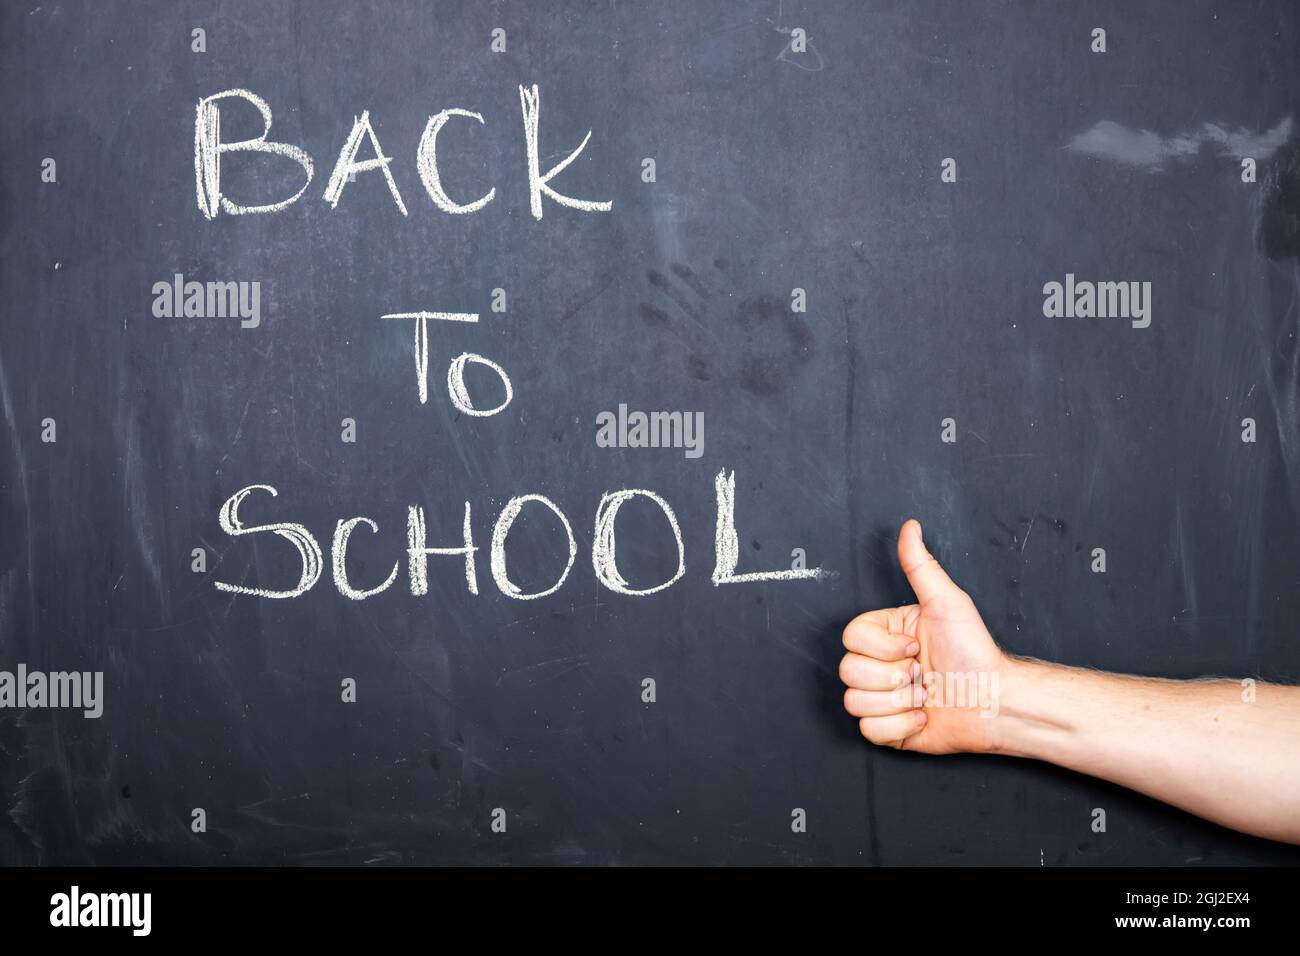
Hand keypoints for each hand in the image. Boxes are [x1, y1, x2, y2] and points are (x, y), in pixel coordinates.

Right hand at [840, 519, 1007, 753]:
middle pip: (848, 671)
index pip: (850, 638)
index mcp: (885, 635)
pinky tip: (923, 716)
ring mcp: (881, 698)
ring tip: (925, 696)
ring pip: (854, 702)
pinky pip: (868, 732)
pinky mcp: (887, 729)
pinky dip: (900, 726)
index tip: (915, 646)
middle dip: (892, 676)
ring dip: (897, 702)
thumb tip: (910, 527)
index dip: (883, 647)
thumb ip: (921, 566)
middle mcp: (879, 665)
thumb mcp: (947, 602)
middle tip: (923, 673)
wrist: (994, 701)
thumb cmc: (974, 651)